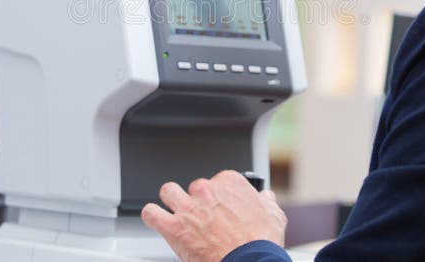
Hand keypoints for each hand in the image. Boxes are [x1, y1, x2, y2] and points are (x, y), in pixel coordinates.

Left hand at [141, 170, 286, 261]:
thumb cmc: (260, 243)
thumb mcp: (273, 216)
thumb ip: (266, 202)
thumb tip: (265, 197)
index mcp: (229, 183)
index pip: (218, 180)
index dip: (219, 196)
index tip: (221, 206)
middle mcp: (206, 190)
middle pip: (194, 187)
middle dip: (198, 201)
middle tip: (203, 217)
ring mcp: (188, 207)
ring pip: (168, 192)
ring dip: (171, 201)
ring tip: (176, 212)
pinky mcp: (173, 227)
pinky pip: (151, 213)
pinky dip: (152, 216)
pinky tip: (156, 220)